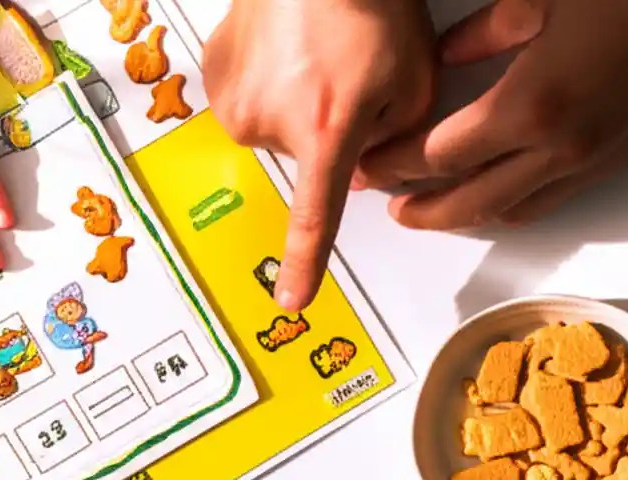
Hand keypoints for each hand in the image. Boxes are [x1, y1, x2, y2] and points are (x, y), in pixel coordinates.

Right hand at [203, 0, 434, 310]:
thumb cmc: (365, 2)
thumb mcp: (413, 76)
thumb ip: (398, 141)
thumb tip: (361, 171)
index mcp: (326, 128)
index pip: (314, 216)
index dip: (304, 263)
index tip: (292, 301)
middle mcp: (271, 123)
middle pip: (304, 157)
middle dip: (326, 130)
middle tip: (345, 77)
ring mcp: (235, 101)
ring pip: (274, 128)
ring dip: (296, 104)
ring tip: (314, 55)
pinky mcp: (214, 78)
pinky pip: (247, 99)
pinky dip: (267, 82)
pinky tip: (286, 49)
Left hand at [358, 0, 627, 228]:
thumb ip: (480, 35)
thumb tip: (442, 58)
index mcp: (530, 106)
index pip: (439, 156)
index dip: (395, 166)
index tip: (369, 165)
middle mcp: (560, 147)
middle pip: (467, 201)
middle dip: (419, 209)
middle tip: (386, 206)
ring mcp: (590, 160)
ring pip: (509, 211)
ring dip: (462, 215)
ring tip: (428, 207)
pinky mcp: (614, 161)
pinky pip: (547, 201)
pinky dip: (508, 207)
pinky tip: (490, 195)